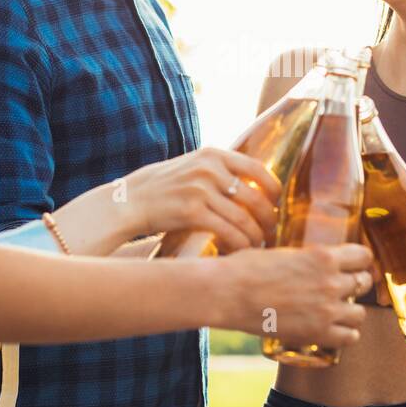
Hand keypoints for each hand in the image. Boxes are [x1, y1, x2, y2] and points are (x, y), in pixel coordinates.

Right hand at [123, 147, 280, 251]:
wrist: (129, 201)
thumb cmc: (164, 188)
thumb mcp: (193, 167)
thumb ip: (221, 171)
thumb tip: (256, 186)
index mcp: (213, 154)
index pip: (259, 169)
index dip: (274, 190)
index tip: (277, 205)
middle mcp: (210, 169)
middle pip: (257, 198)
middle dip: (269, 219)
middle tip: (272, 232)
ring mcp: (201, 190)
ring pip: (245, 219)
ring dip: (256, 237)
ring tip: (258, 246)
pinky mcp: (192, 212)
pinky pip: (228, 232)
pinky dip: (239, 245)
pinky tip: (240, 252)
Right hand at [216, 243, 372, 345]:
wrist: (228, 293)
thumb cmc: (246, 267)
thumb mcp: (282, 251)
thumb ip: (303, 257)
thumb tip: (305, 260)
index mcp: (323, 256)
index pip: (363, 256)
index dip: (359, 261)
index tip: (354, 265)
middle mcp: (331, 281)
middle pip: (363, 282)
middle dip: (355, 284)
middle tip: (342, 288)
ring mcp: (327, 309)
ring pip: (360, 312)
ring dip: (351, 311)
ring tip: (337, 311)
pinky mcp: (318, 332)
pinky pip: (350, 337)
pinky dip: (345, 334)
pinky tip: (335, 330)